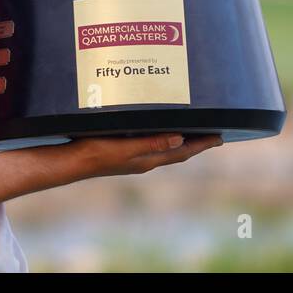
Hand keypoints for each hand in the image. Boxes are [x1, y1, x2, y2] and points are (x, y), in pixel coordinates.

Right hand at [59, 132, 222, 177]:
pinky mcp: (124, 151)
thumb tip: (180, 139)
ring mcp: (135, 157)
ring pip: (165, 148)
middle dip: (197, 143)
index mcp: (148, 159)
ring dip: (182, 141)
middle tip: (214, 135)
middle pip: (178, 151)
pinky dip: (163, 137)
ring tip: (194, 132)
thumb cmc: (96, 153)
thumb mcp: (126, 147)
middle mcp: (145, 160)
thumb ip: (151, 143)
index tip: (220, 138)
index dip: (202, 145)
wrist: (72, 162)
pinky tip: (160, 130)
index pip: (182, 151)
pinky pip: (152, 144)